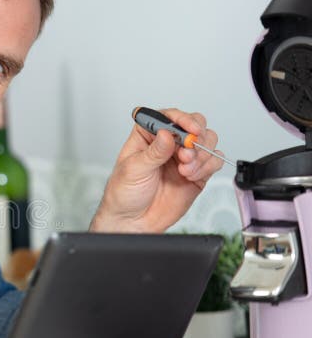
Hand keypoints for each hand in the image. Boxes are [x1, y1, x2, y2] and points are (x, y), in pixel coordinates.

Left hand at [90, 108, 225, 232]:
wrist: (133, 221)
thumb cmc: (124, 194)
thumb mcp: (133, 170)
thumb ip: (153, 152)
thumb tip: (166, 134)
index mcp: (147, 136)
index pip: (168, 116)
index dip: (181, 118)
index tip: (189, 129)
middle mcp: (168, 144)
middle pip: (194, 124)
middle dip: (195, 137)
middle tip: (187, 153)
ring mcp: (183, 158)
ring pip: (207, 141)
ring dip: (201, 154)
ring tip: (185, 169)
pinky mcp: (197, 173)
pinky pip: (213, 161)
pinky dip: (208, 166)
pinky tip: (191, 176)